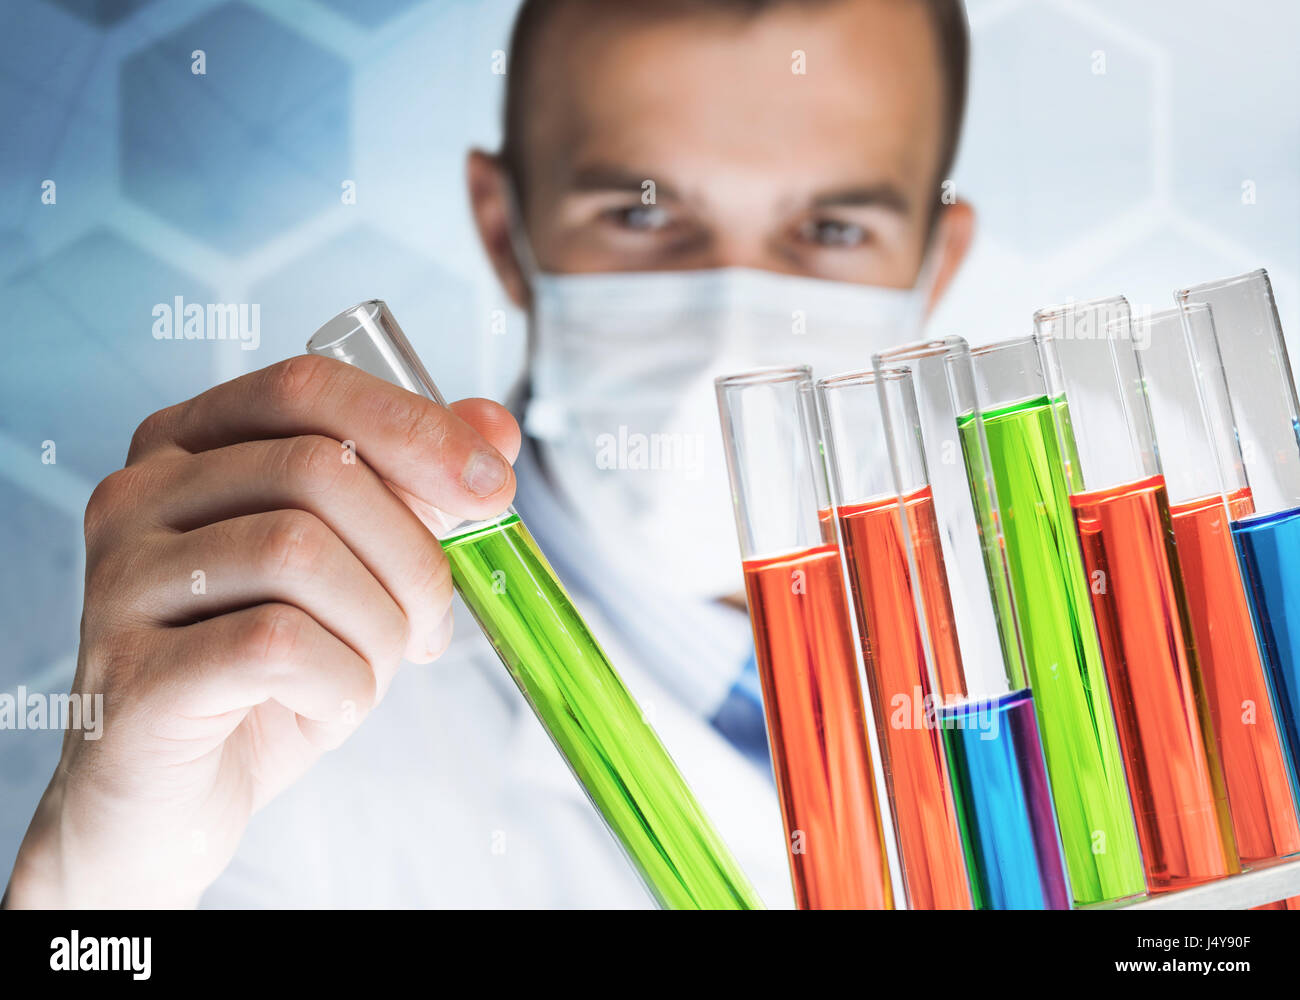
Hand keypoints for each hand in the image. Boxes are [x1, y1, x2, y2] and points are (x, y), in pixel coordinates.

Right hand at [4, 355, 518, 907]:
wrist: (165, 803)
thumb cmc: (263, 674)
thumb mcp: (352, 572)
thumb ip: (413, 489)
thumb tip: (497, 426)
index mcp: (187, 446)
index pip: (307, 387)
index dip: (415, 427)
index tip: (493, 488)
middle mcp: (137, 496)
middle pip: (319, 469)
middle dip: (413, 554)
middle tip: (430, 625)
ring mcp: (120, 582)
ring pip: (301, 553)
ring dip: (378, 628)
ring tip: (367, 671)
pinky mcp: (131, 673)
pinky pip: (277, 644)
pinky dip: (341, 683)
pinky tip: (324, 707)